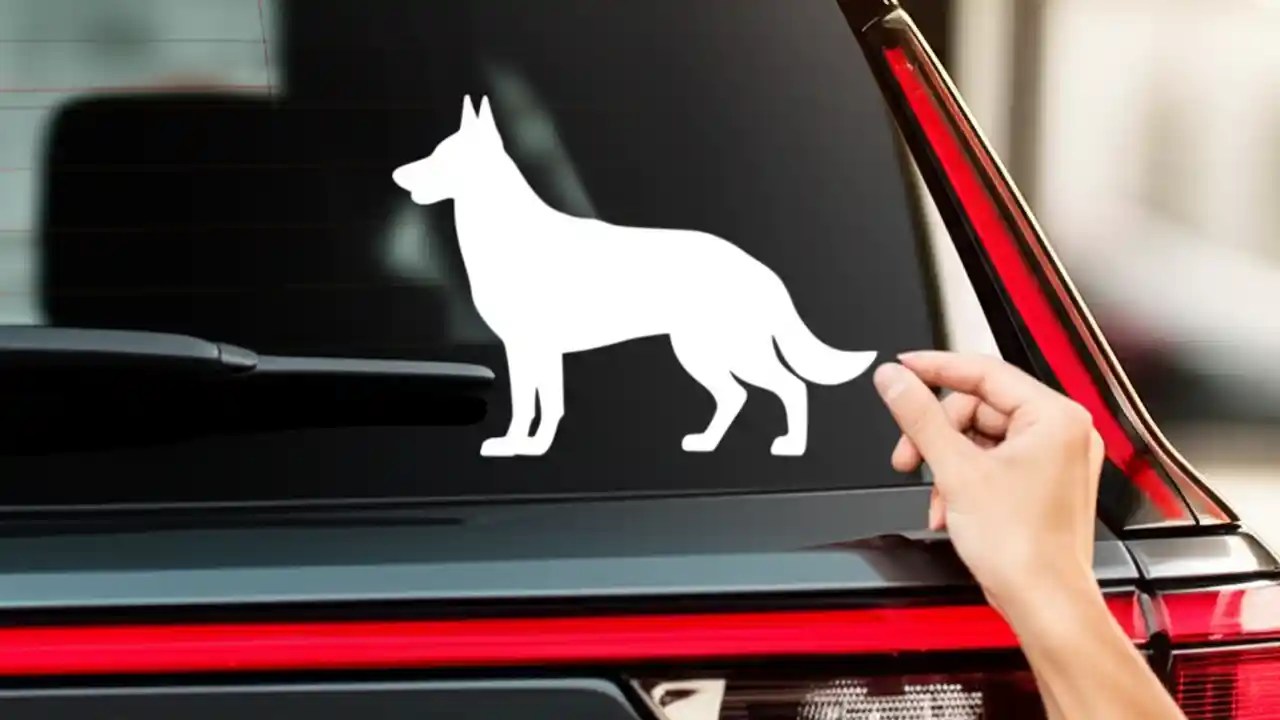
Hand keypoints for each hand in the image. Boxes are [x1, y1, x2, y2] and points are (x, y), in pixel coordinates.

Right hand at [872, 351, 1104, 619]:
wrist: (1043, 602)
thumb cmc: (1024, 548)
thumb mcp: (956, 470)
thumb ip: (919, 416)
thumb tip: (895, 380)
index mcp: (1055, 417)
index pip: (984, 371)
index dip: (935, 368)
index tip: (903, 368)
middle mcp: (1062, 433)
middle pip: (978, 407)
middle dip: (937, 434)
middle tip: (908, 454)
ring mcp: (1054, 459)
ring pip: (980, 437)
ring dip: (947, 464)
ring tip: (936, 493)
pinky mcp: (1042, 483)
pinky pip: (992, 462)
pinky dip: (963, 480)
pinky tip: (950, 506)